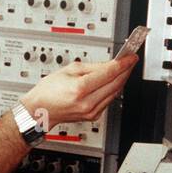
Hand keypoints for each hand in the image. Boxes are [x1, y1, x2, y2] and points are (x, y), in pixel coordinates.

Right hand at [21, 54, 137, 129]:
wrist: (40, 110)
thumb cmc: (49, 91)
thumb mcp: (69, 69)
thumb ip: (92, 66)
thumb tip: (110, 64)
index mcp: (80, 88)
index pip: (109, 73)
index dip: (123, 63)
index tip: (131, 56)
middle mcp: (87, 102)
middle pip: (116, 83)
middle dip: (126, 70)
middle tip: (130, 60)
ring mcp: (91, 111)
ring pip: (115, 92)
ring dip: (121, 79)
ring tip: (123, 69)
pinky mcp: (93, 116)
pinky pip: (109, 100)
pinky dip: (113, 89)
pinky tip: (113, 82)